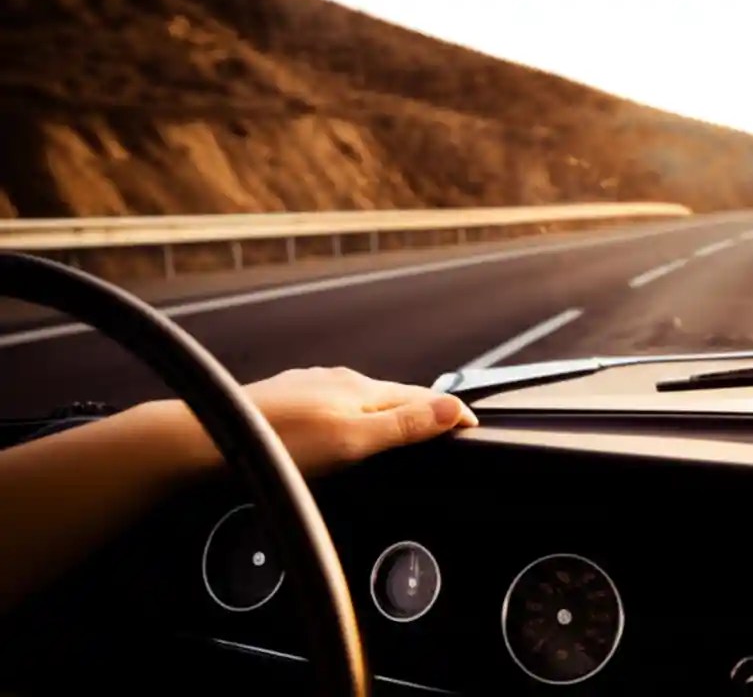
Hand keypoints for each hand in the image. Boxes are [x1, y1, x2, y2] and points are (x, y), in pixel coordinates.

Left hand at [238, 367, 478, 473]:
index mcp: (360, 390)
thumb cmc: (275, 445)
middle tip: (445, 431)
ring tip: (402, 433)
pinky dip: (353, 420)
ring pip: (362, 401)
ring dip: (386, 415)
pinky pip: (335, 407)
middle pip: (394, 397)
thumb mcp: (351, 442)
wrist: (206, 439)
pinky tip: (341, 437)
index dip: (450, 414)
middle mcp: (337, 381)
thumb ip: (403, 426)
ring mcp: (310, 389)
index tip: (472, 427)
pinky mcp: (287, 402)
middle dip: (421, 412)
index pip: (422, 398)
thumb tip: (452, 407)